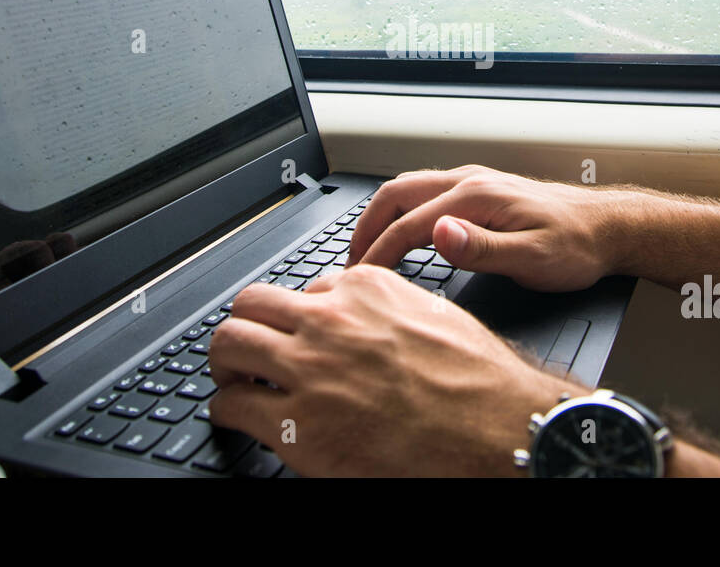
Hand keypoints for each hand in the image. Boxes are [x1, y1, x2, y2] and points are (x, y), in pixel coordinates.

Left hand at [207, 264, 586, 475]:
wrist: (495, 429)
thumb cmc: (476, 380)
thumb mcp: (431, 315)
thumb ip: (387, 307)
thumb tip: (360, 312)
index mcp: (365, 291)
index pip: (305, 290)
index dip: (298, 318)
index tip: (295, 333)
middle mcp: (330, 321)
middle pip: (251, 303)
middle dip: (245, 327)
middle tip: (245, 348)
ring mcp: (310, 369)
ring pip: (229, 344)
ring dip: (225, 362)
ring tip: (232, 378)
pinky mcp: (297, 423)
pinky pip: (233, 403)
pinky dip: (228, 409)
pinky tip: (238, 415)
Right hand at [347, 165, 629, 291]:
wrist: (608, 227)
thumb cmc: (576, 246)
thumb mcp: (532, 257)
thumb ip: (481, 247)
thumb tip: (438, 233)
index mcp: (474, 196)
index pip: (407, 224)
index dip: (378, 254)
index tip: (360, 281)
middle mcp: (469, 181)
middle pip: (396, 194)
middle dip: (365, 228)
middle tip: (348, 264)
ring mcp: (474, 183)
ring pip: (408, 189)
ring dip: (380, 217)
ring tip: (366, 251)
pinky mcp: (480, 191)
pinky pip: (425, 194)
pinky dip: (400, 213)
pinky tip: (402, 235)